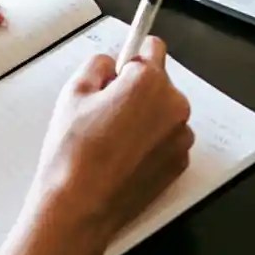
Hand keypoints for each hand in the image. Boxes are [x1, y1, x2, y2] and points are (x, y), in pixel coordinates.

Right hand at [0, 37, 192, 254]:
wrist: (79, 208)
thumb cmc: (73, 153)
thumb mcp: (73, 93)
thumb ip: (97, 65)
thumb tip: (110, 64)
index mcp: (149, 82)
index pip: (153, 47)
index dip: (133, 55)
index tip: (124, 63)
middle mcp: (173, 106)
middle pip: (159, 82)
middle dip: (136, 89)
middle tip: (104, 110)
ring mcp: (180, 137)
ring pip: (163, 112)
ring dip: (146, 117)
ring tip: (112, 138)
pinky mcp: (179, 163)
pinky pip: (167, 139)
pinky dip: (151, 142)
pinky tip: (123, 156)